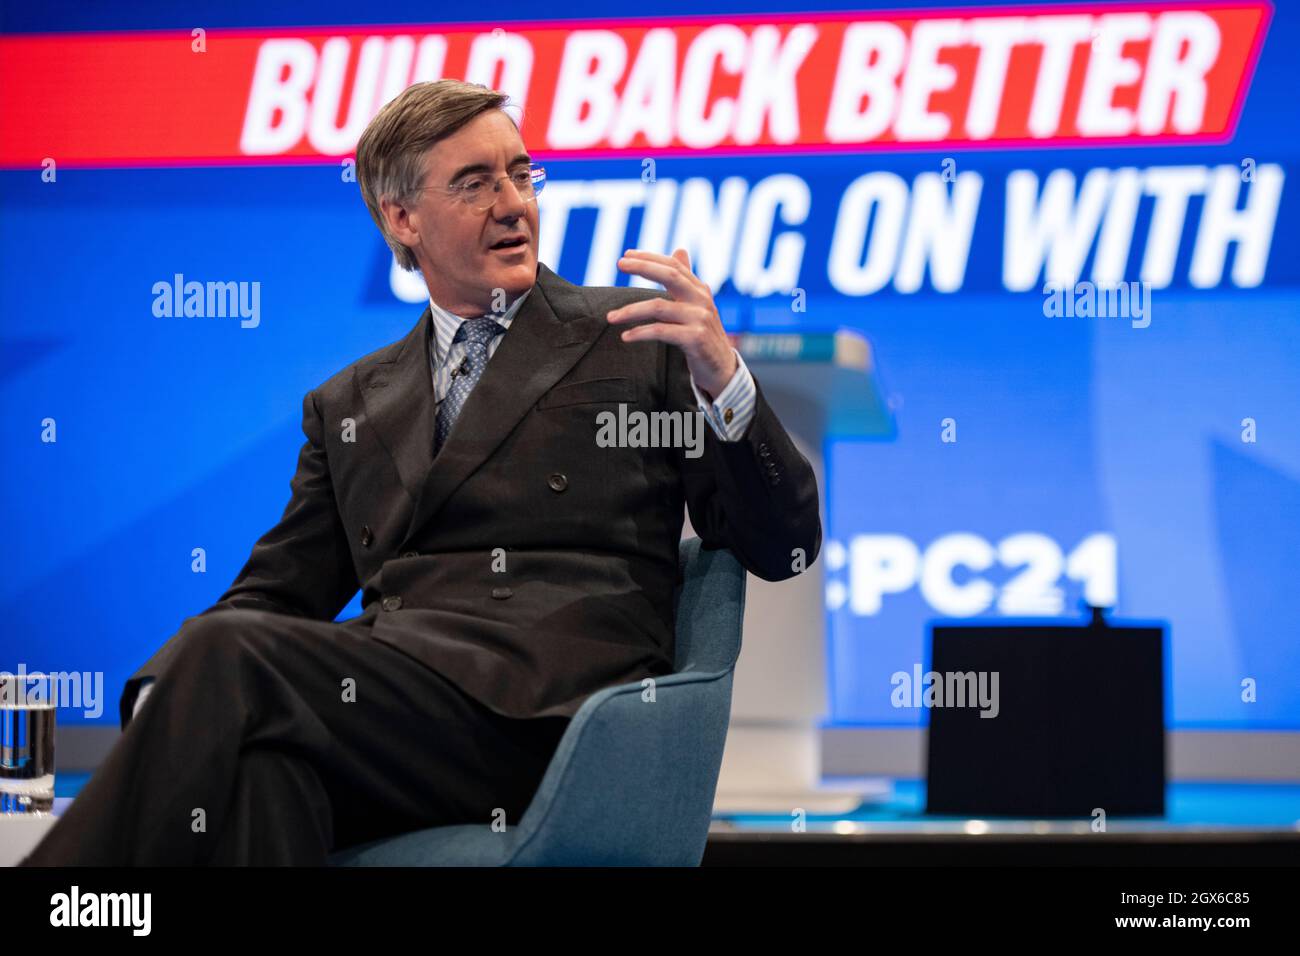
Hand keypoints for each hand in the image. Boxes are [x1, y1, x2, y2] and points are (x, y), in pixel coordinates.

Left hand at [608, 248, 737, 398]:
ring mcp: (700, 318)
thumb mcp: (696, 305)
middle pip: (670, 275)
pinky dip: (641, 333)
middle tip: (619, 264)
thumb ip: (686, 280)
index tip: (626, 255)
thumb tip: (679, 250)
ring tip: (611, 317)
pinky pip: (661, 331)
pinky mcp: (696, 338)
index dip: (649, 258)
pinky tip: (626, 336)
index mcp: (699, 290)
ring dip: (630, 311)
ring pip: (659, 307)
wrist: (722, 368)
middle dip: (643, 267)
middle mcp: (701, 300)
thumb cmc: (703, 336)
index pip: (673, 266)